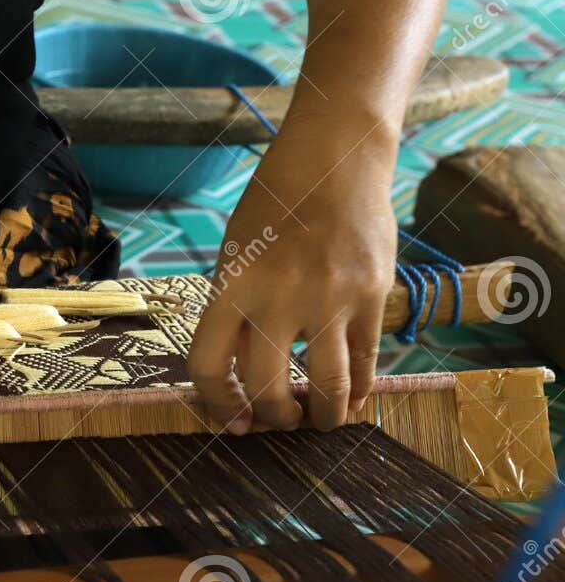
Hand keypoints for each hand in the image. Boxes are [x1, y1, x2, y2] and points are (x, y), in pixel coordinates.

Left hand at [186, 125, 397, 433]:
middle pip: (268, 388)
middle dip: (273, 417)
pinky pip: (365, 360)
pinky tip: (353, 398)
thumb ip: (239, 313)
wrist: (334, 159)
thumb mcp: (237, 256)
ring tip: (320, 420)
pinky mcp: (371, 295)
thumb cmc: (275, 208)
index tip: (233, 421)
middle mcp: (278, 297)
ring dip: (323, 417)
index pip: (209, 366)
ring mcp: (329, 298)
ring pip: (328, 386)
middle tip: (281, 421)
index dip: (218, 405)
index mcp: (231, 287)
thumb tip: (246, 380)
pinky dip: (359, 389)